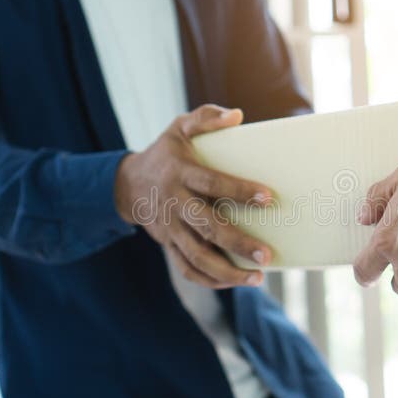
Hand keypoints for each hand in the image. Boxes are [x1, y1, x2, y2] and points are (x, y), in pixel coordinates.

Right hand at [114, 104, 272, 288]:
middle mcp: (175, 204)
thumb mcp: (179, 128)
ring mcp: (171, 229)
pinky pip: (188, 269)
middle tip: (267, 254)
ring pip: (198, 256)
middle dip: (238, 243)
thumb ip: (205, 118)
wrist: (128, 184)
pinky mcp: (170, 245)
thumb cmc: (165, 153)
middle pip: (207, 228)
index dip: (240, 191)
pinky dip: (211, 280)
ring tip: (258, 277)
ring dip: (228, 271)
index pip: (213, 184)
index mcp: (181, 174)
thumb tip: (237, 115)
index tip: (269, 197)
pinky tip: (236, 281)